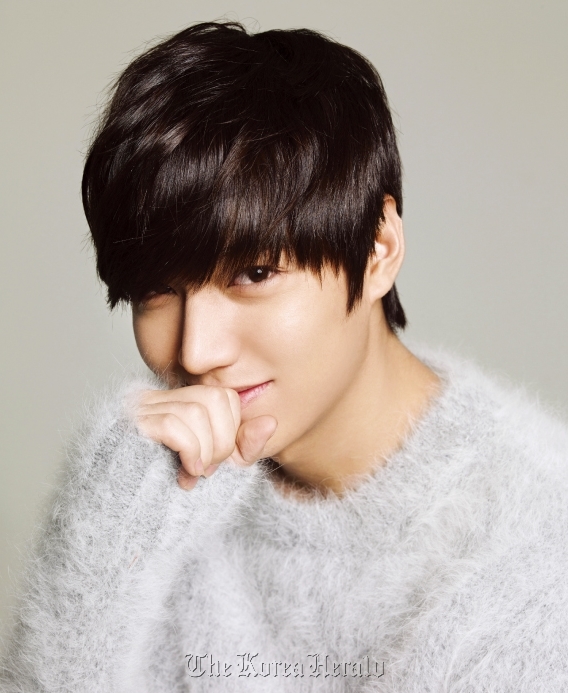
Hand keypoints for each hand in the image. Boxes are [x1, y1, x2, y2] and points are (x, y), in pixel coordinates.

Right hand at [134, 385, 277, 488]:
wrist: (126, 519)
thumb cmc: (168, 490)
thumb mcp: (217, 467)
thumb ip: (244, 447)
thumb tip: (271, 422)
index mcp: (177, 402)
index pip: (223, 395)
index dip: (230, 430)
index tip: (216, 461)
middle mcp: (158, 396)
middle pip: (214, 397)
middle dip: (221, 441)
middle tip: (206, 470)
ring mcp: (140, 407)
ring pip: (196, 411)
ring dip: (205, 450)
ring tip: (193, 473)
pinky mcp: (129, 424)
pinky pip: (173, 425)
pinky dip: (190, 451)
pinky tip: (185, 471)